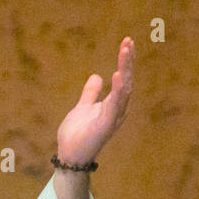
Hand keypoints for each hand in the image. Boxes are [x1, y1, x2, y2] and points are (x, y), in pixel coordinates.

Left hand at [55, 37, 134, 165]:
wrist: (70, 156)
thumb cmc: (77, 135)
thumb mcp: (83, 107)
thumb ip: (91, 93)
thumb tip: (97, 75)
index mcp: (113, 105)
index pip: (123, 79)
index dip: (125, 61)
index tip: (126, 42)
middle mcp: (117, 110)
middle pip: (127, 81)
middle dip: (128, 61)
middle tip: (128, 41)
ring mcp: (113, 117)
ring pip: (124, 90)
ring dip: (125, 69)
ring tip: (125, 51)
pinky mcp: (105, 125)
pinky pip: (114, 104)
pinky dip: (118, 89)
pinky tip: (117, 74)